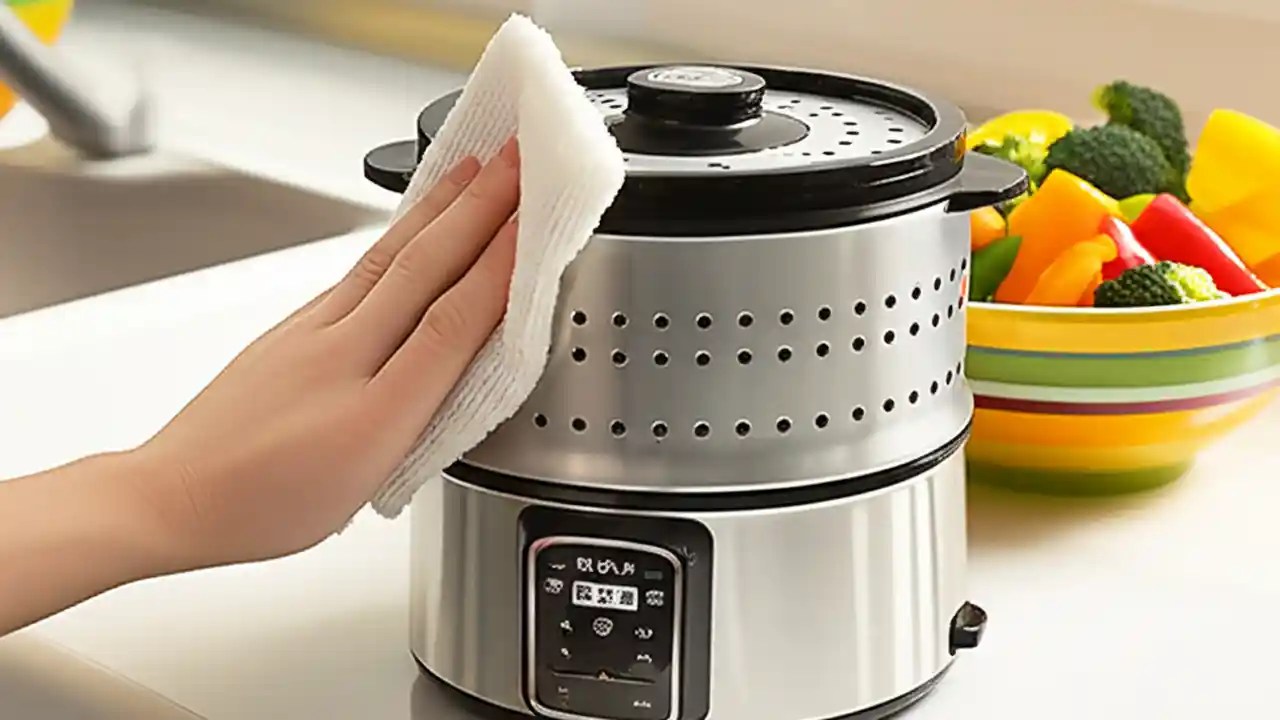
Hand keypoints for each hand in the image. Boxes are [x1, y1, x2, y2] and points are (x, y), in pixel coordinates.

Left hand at [135, 139, 519, 568]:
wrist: (175, 495)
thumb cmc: (267, 507)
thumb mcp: (365, 487)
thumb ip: (422, 423)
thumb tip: (462, 369)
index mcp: (372, 413)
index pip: (451, 323)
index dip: (498, 269)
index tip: (532, 223)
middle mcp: (339, 357)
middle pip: (422, 269)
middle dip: (478, 209)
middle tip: (517, 162)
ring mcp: (310, 332)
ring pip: (388, 258)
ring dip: (438, 207)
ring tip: (474, 169)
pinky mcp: (292, 324)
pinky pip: (357, 270)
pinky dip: (397, 237)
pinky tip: (413, 226)